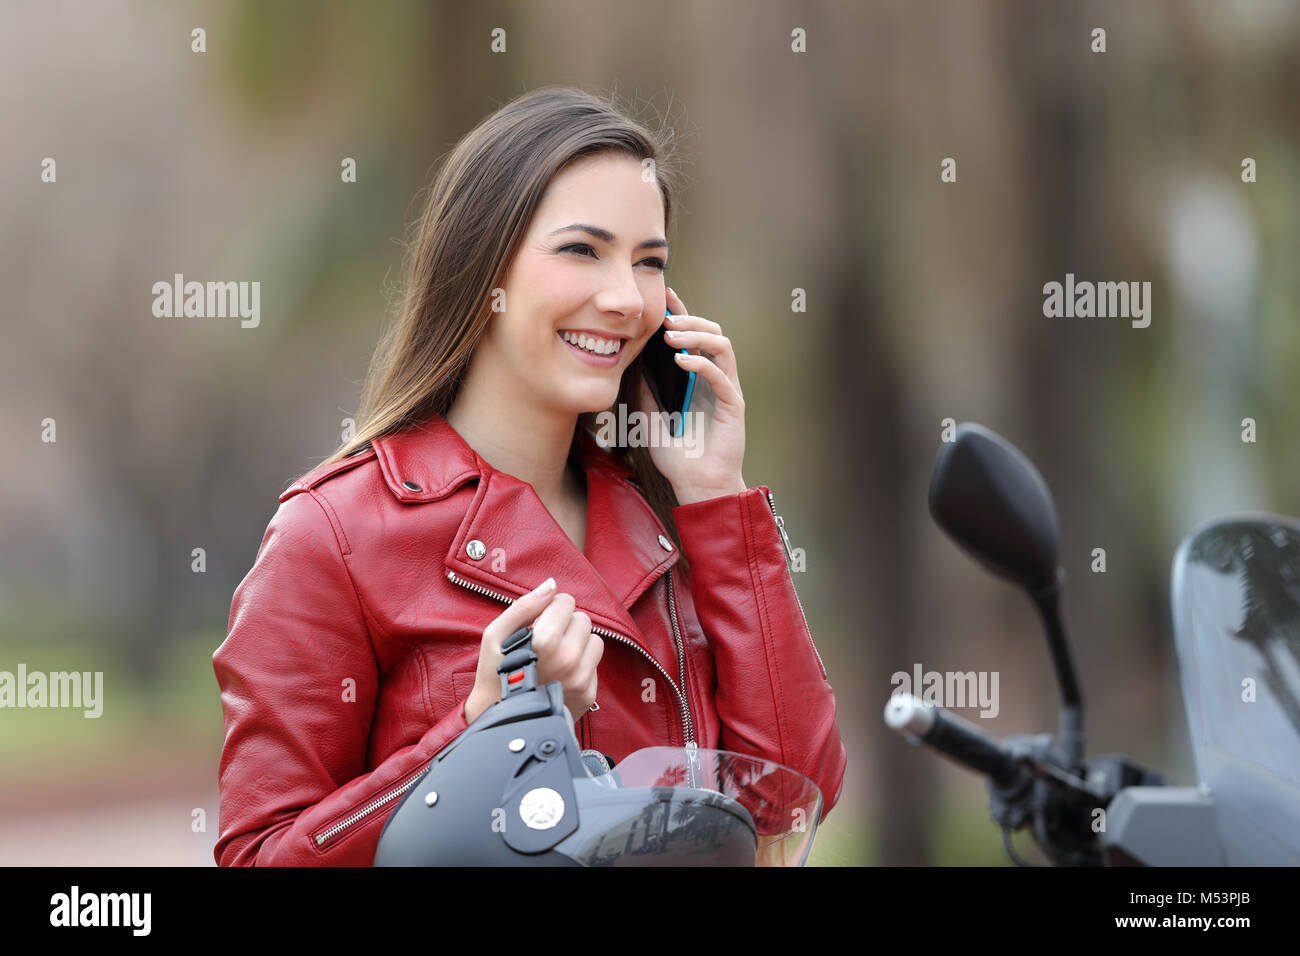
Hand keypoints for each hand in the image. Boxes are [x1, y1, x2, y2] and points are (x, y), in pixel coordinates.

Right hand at [464, 577, 604, 724]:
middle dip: (565, 625)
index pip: (566, 601)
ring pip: (595, 640)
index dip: (550, 610)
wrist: (502, 722)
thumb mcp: (495, 636)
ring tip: (555, 658)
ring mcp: (582, 678)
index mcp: (545, 640)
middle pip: (582, 619)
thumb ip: (524, 606)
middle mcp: (568, 659)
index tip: (538, 624)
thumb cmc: (495, 674)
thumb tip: (551, 585)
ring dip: (578, 644)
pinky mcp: (589, 693)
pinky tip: (561, 675)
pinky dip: (582, 665)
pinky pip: (595, 664)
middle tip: (546, 643)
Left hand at [635, 287, 746, 503]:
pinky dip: (702, 363)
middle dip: (690, 319)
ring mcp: (726, 389)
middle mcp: (714, 379)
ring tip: (673, 337)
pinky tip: (682, 361)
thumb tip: (631, 362)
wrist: (697, 487)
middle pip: (712, 332)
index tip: (664, 296)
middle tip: (666, 319)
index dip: (681, 314)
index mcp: (697, 379)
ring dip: (698, 335)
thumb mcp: (650, 418)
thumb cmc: (678, 457)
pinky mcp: (733, 404)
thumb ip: (645, 391)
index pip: (693, 337)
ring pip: (722, 346)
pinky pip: (721, 375)